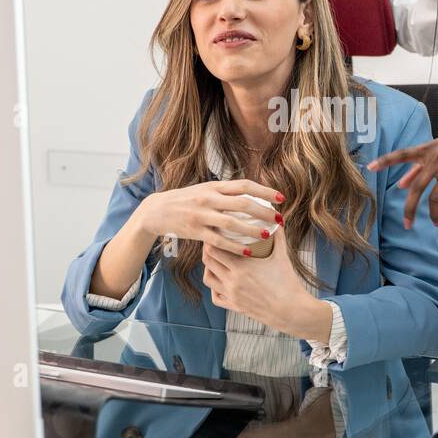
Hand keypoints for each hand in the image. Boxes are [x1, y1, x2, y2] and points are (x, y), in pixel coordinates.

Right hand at [139, 179, 282, 255]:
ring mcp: (202, 215)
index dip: (265, 191)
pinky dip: (236, 246)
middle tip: (279, 219)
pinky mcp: (196, 232)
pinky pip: (220, 241)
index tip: (281, 198)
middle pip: (243, 203)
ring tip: (268, 234)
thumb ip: (225, 192)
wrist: (157, 211)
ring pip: (233, 223)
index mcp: (214, 187)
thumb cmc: (186, 200)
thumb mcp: (205, 190)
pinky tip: (249, 251)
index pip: (244, 185)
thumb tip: (252, 194)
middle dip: (264, 211)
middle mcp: (209, 199)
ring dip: (252, 229)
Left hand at [201, 235, 331, 340]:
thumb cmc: (288, 283)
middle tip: (213, 242)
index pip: (214, 248)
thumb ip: (278, 237)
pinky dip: (214, 287)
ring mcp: (232, 295)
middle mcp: (232, 281)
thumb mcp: (282, 256)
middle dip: (209, 250)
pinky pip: (215, 296)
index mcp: (242, 267)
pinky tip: (221, 280)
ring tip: (216, 260)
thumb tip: (277, 220)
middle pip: (208, 261)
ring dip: (209, 268)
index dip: (212, 238)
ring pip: (207, 278)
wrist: (292, 311)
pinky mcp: (235, 306)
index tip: (216, 232)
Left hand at [366, 115, 437, 227]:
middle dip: (410, 209)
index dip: (385, 161)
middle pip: (417, 187)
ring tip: (435, 223)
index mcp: (428, 149)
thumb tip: (401, 184)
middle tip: (407, 224)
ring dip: (434, 214)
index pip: (402, 155)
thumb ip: (418, 166)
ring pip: (436, 196)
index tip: (369, 168)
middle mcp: (437, 157)